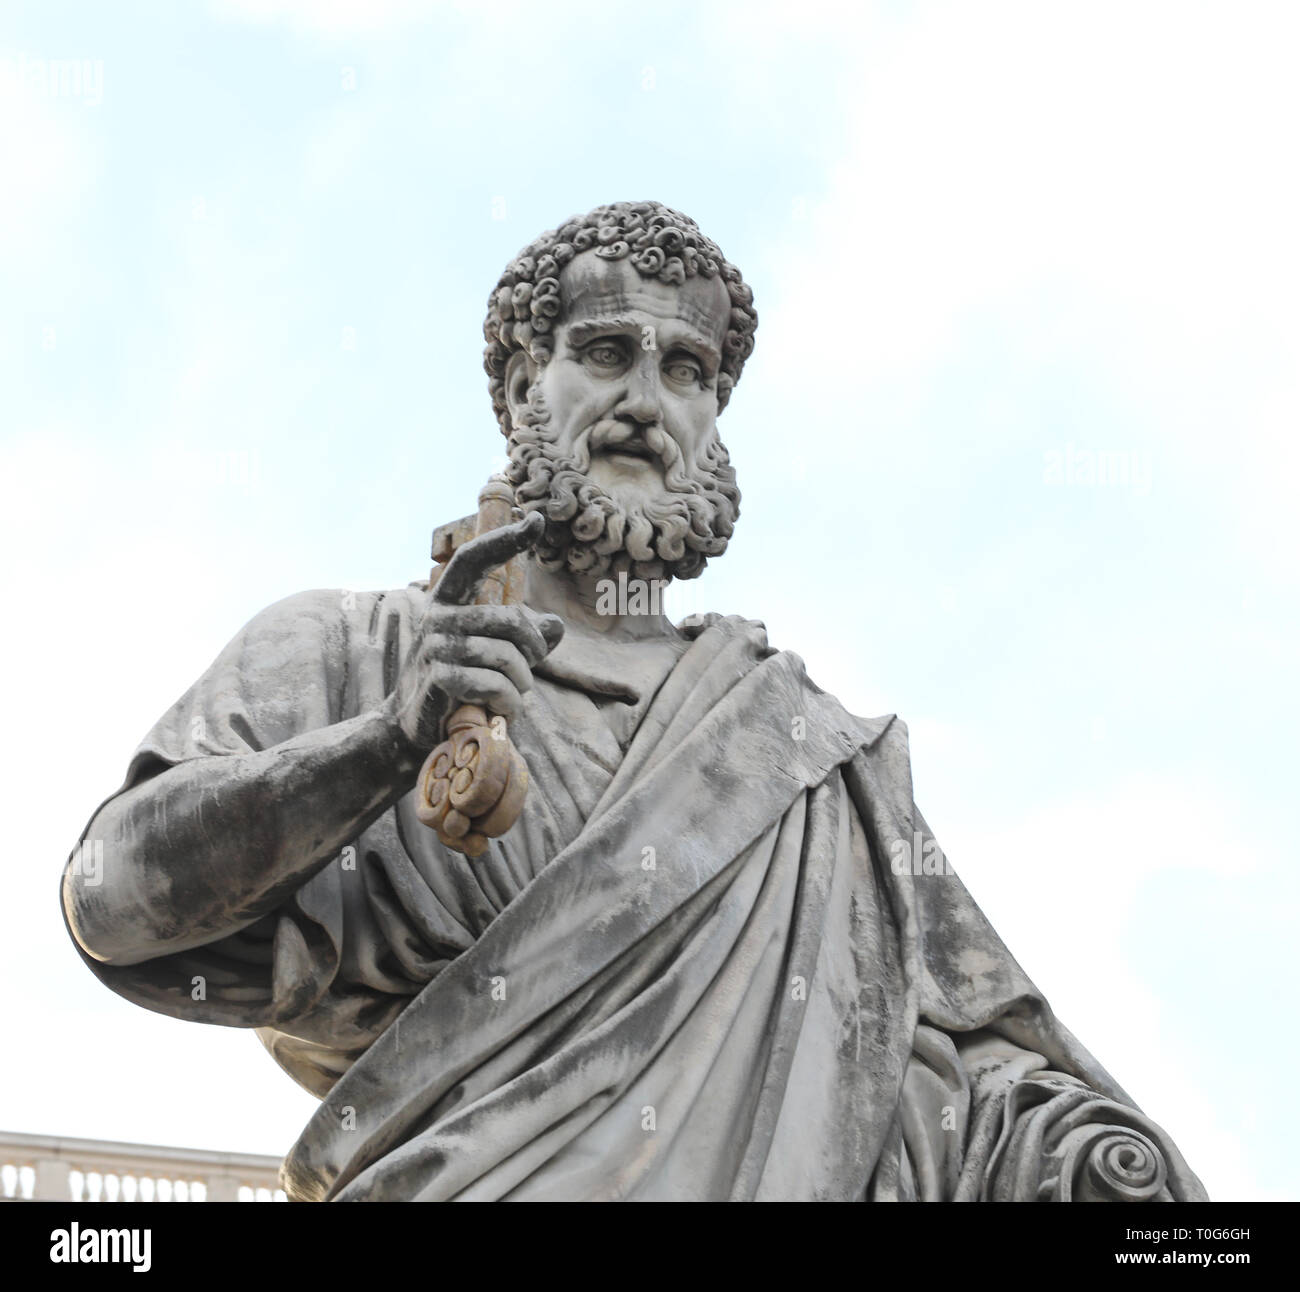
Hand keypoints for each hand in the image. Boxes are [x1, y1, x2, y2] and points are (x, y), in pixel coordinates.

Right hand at [385, 512, 563, 752]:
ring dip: (522, 683)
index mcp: (448, 600)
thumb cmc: (459, 681)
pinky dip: (510, 702)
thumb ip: (526, 637)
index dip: (504, 540)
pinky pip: (494, 684)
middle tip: (532, 669)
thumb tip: (556, 625)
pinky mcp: (438, 678)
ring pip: (506, 657)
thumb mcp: (493, 652)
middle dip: (533, 649)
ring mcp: (434, 647)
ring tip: (515, 694)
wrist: (412, 723)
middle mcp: (437, 616)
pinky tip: (505, 709)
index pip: (475, 559)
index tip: (536, 520)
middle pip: (510, 621)